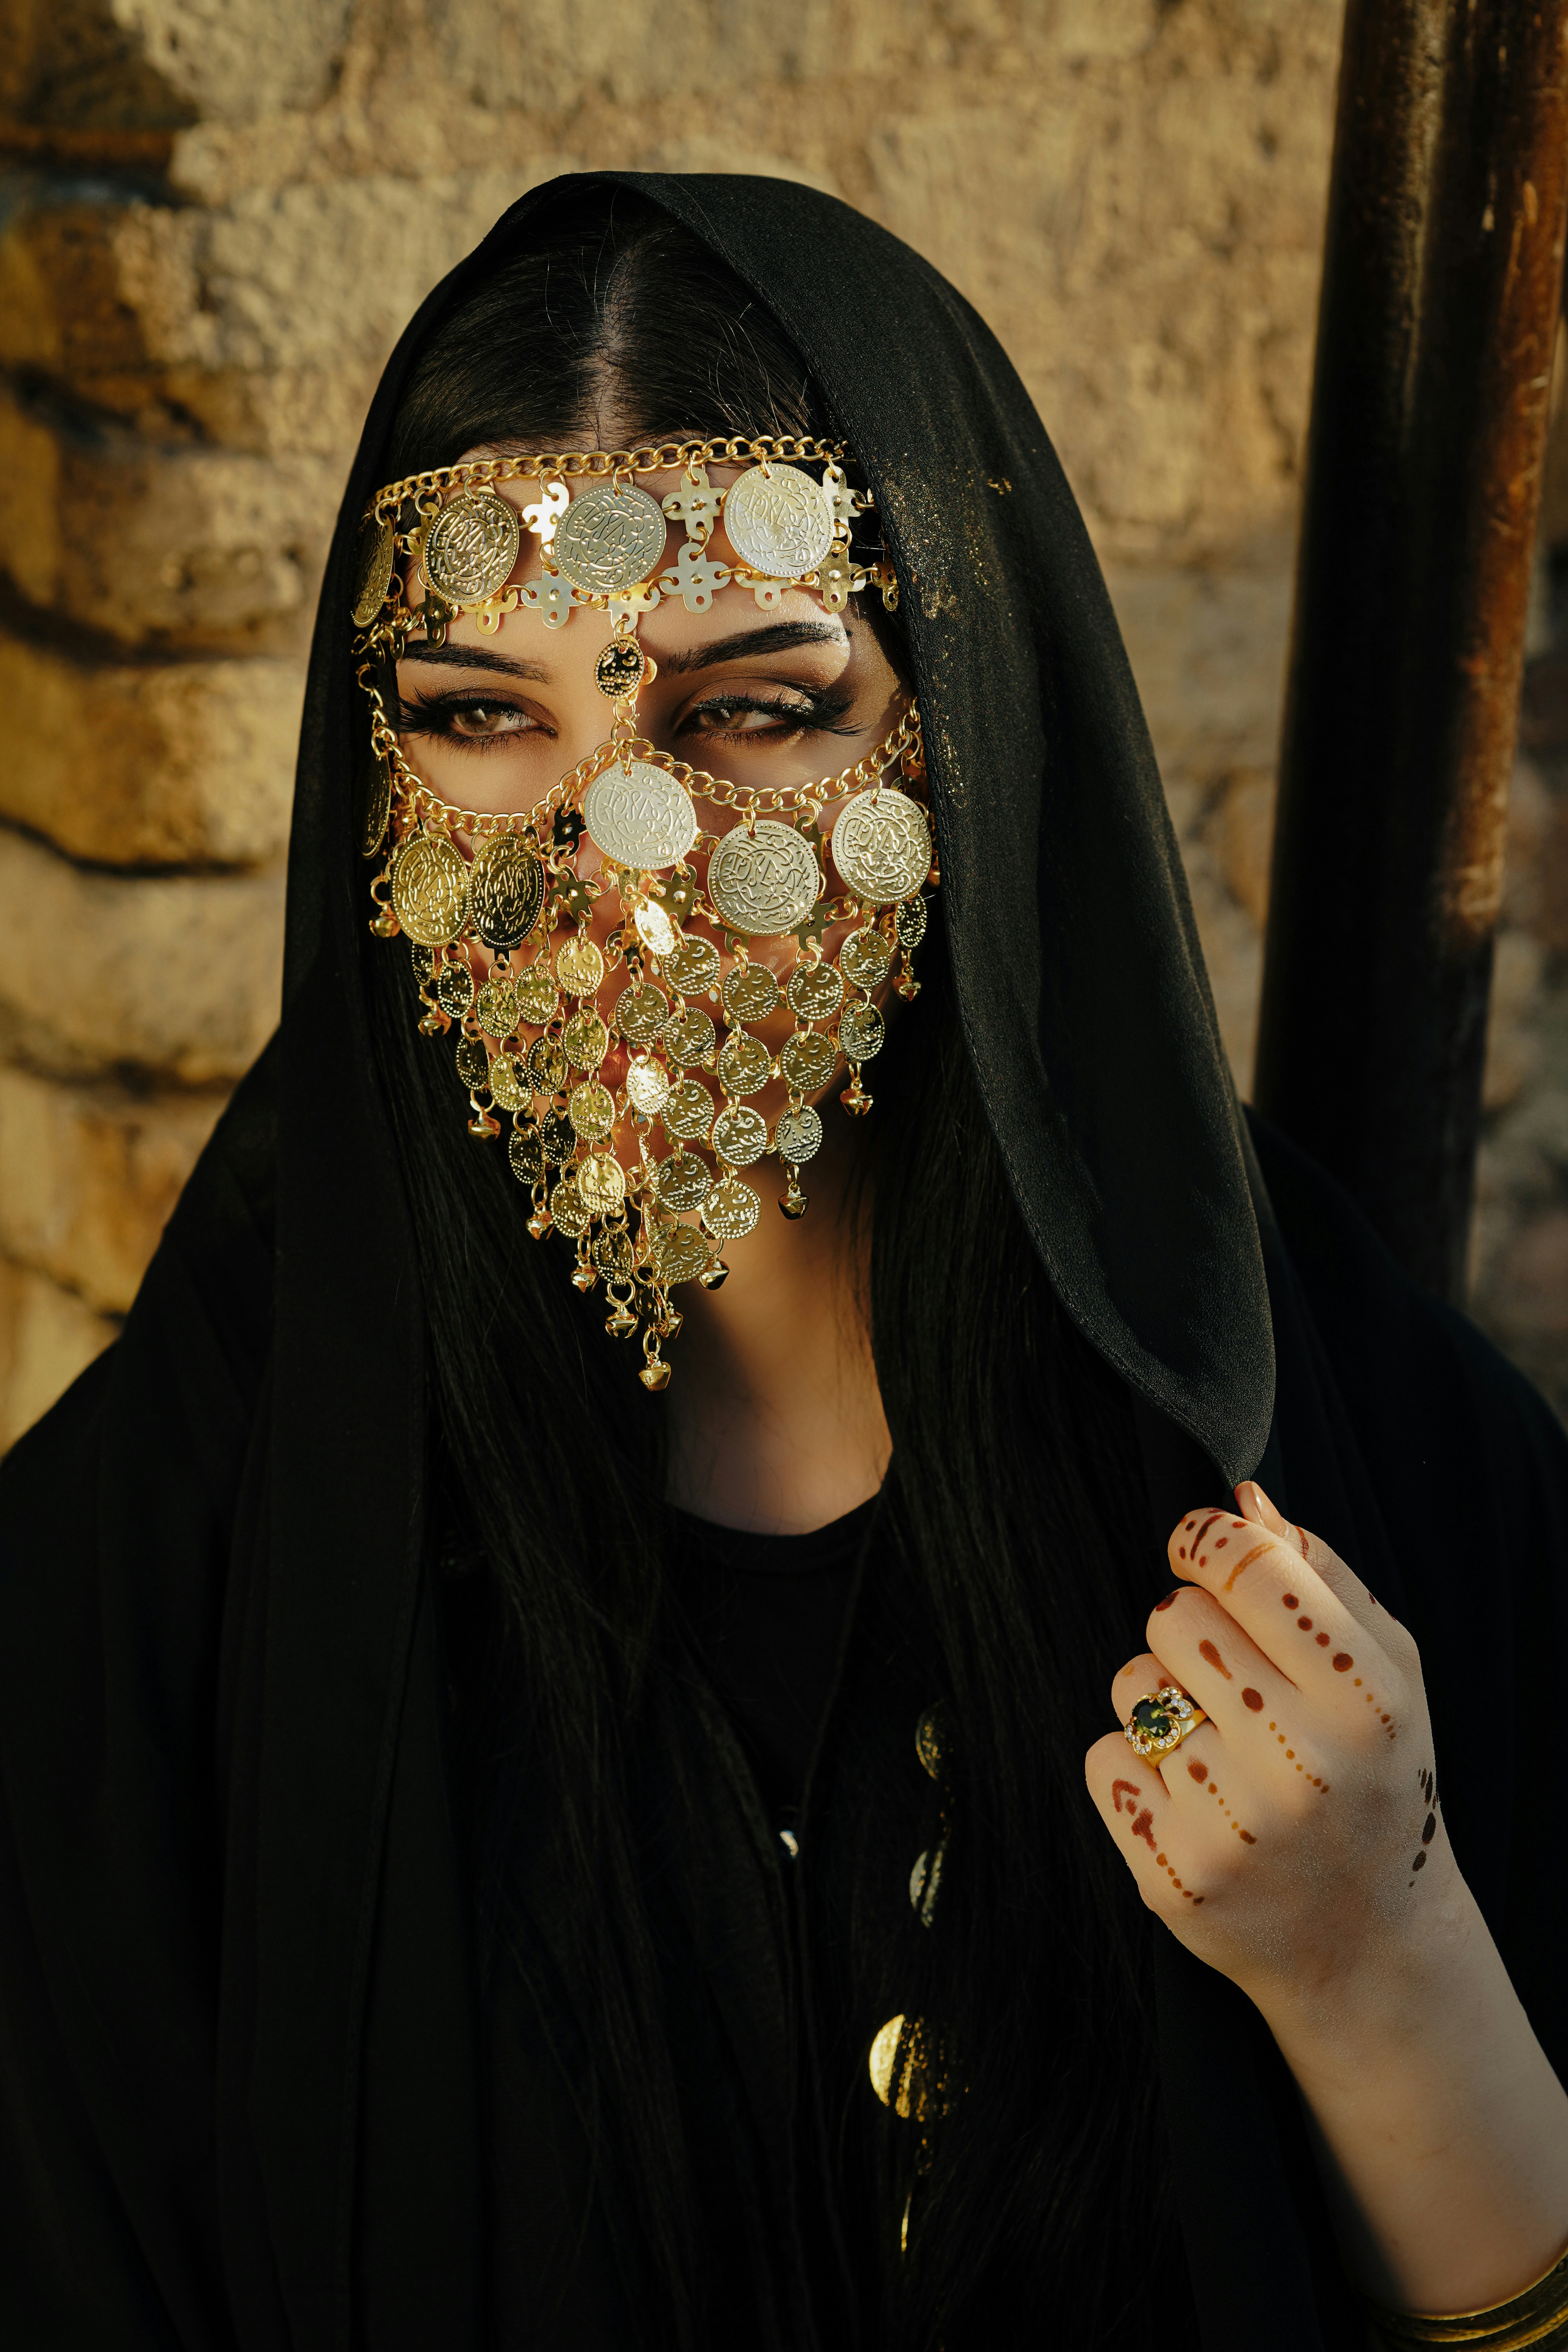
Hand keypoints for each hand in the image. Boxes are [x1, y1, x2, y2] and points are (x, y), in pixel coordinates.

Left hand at [1084, 1483, 1567, 2313]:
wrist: (1368, 1945)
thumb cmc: (1375, 1779)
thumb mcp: (1387, 1673)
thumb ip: (1319, 1574)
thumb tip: (1241, 1497)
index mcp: (1365, 1699)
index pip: (1248, 1566)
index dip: (1204, 1537)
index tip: (1196, 1544)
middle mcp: (1301, 1760)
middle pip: (1174, 1617)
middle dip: (1190, 1630)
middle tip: (1232, 1679)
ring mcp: (1232, 1823)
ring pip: (1130, 1686)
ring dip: (1159, 1700)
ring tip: (1220, 1746)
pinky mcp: (1171, 1873)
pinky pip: (1102, 1757)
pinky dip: (1132, 1767)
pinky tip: (1192, 1797)